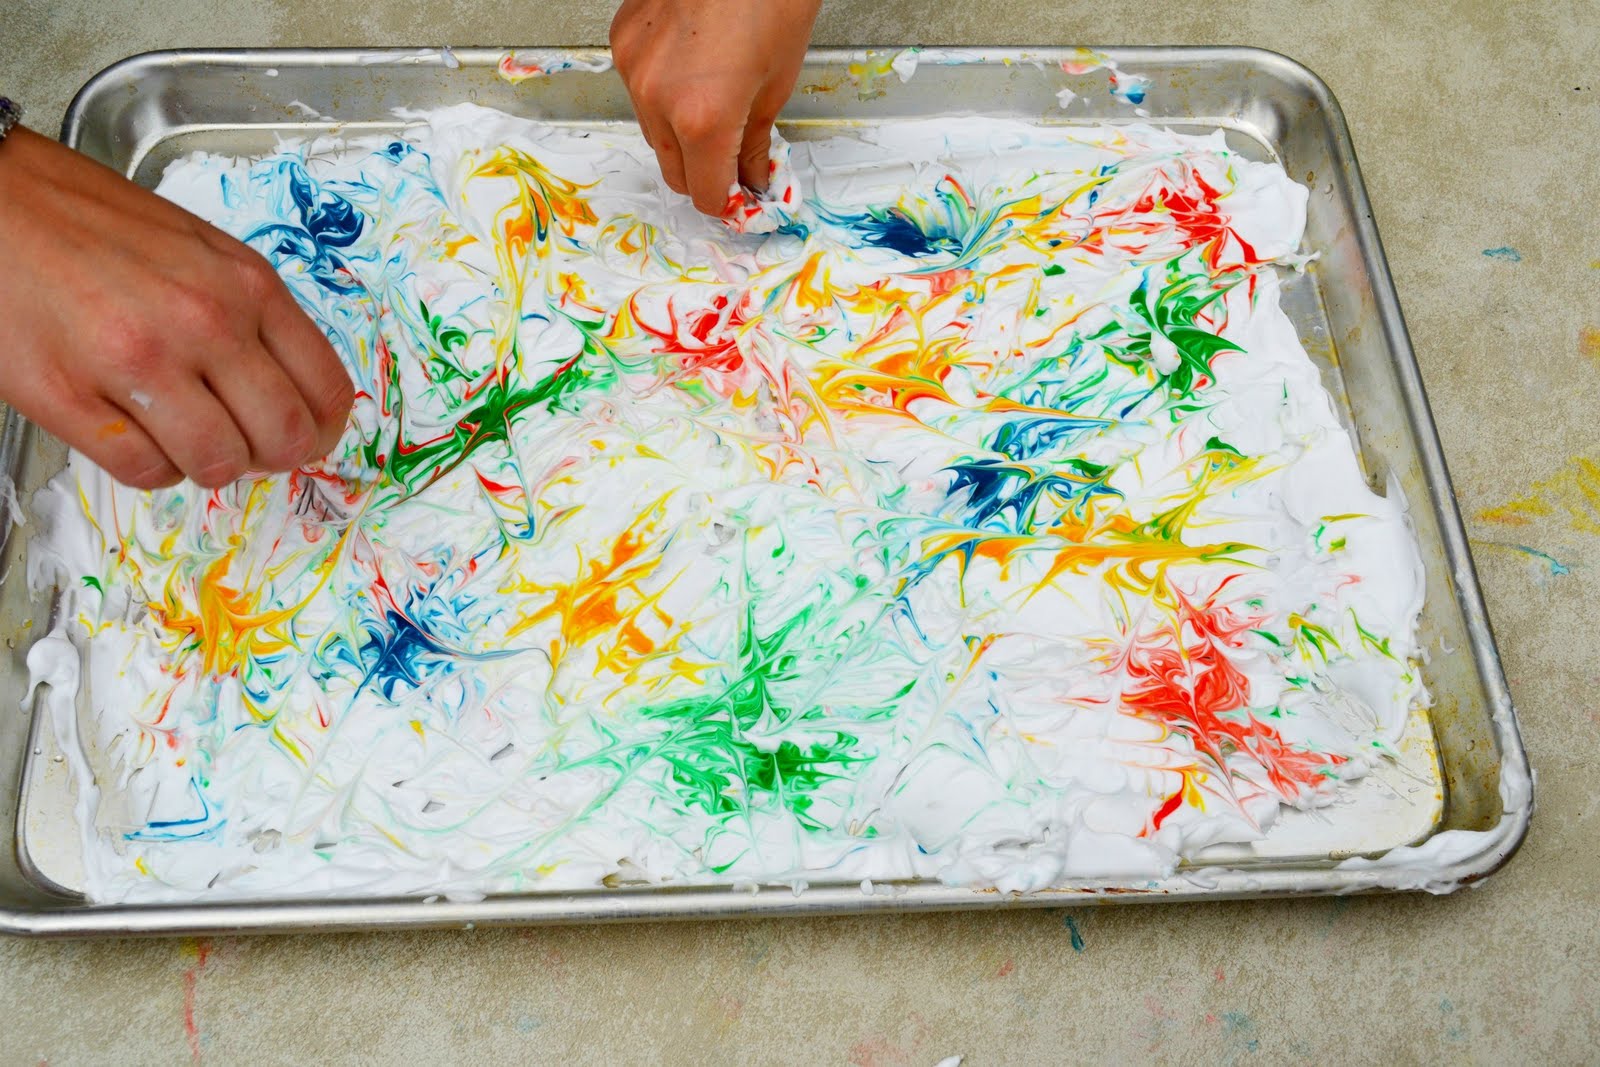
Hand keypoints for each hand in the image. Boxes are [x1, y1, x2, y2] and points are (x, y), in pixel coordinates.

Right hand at [0, 128, 353, 489]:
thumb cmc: (93, 224)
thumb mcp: (201, 251)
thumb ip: (251, 317)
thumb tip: (290, 394)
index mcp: (247, 285)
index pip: (327, 390)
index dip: (321, 430)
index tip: (303, 438)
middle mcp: (203, 323)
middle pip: (285, 440)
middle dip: (268, 456)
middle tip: (239, 443)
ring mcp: (137, 362)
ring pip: (218, 464)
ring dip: (205, 464)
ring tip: (178, 432)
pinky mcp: (69, 397)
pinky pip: (146, 472)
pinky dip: (148, 466)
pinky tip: (132, 430)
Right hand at [611, 0, 820, 216]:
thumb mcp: (777, 82)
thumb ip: (754, 141)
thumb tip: (750, 177)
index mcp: (702, 116)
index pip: (706, 193)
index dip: (728, 204)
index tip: (742, 201)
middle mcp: (657, 97)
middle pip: (675, 171)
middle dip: (706, 174)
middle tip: (736, 165)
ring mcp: (633, 67)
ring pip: (654, 133)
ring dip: (683, 137)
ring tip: (718, 108)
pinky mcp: (622, 40)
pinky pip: (640, 90)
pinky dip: (665, 94)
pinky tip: (694, 71)